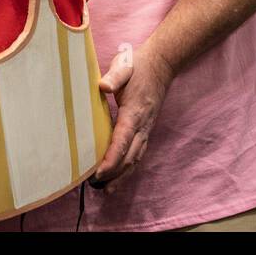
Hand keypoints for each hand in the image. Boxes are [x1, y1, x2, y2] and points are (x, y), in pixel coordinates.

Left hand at [92, 44, 174, 190]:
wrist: (161, 64)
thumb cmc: (138, 65)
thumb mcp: (124, 65)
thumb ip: (115, 75)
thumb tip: (103, 86)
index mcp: (134, 111)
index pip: (122, 140)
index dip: (111, 158)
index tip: (99, 173)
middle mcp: (142, 124)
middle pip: (130, 155)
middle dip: (114, 173)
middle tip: (94, 185)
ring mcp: (146, 128)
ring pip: (136, 157)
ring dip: (122, 175)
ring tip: (107, 190)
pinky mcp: (146, 128)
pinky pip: (139, 152)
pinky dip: (129, 167)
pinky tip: (121, 176)